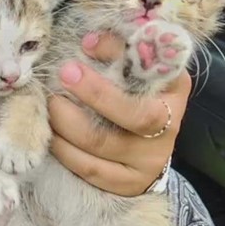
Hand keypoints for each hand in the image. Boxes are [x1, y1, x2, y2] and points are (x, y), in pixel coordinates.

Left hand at [48, 31, 189, 195]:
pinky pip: (89, 168)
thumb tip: (89, 41)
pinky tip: (52, 133)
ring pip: (102, 143)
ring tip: (51, 104)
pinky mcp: (126, 184)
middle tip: (64, 73)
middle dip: (94, 92)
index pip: (153, 70)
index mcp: (174, 91)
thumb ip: (121, 53)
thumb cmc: (136, 99)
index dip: (119, 55)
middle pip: (134, 114)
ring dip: (67, 122)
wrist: (147, 150)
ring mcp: (148, 160)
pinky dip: (64, 149)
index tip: (87, 43)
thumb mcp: (137, 72)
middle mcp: (168, 127)